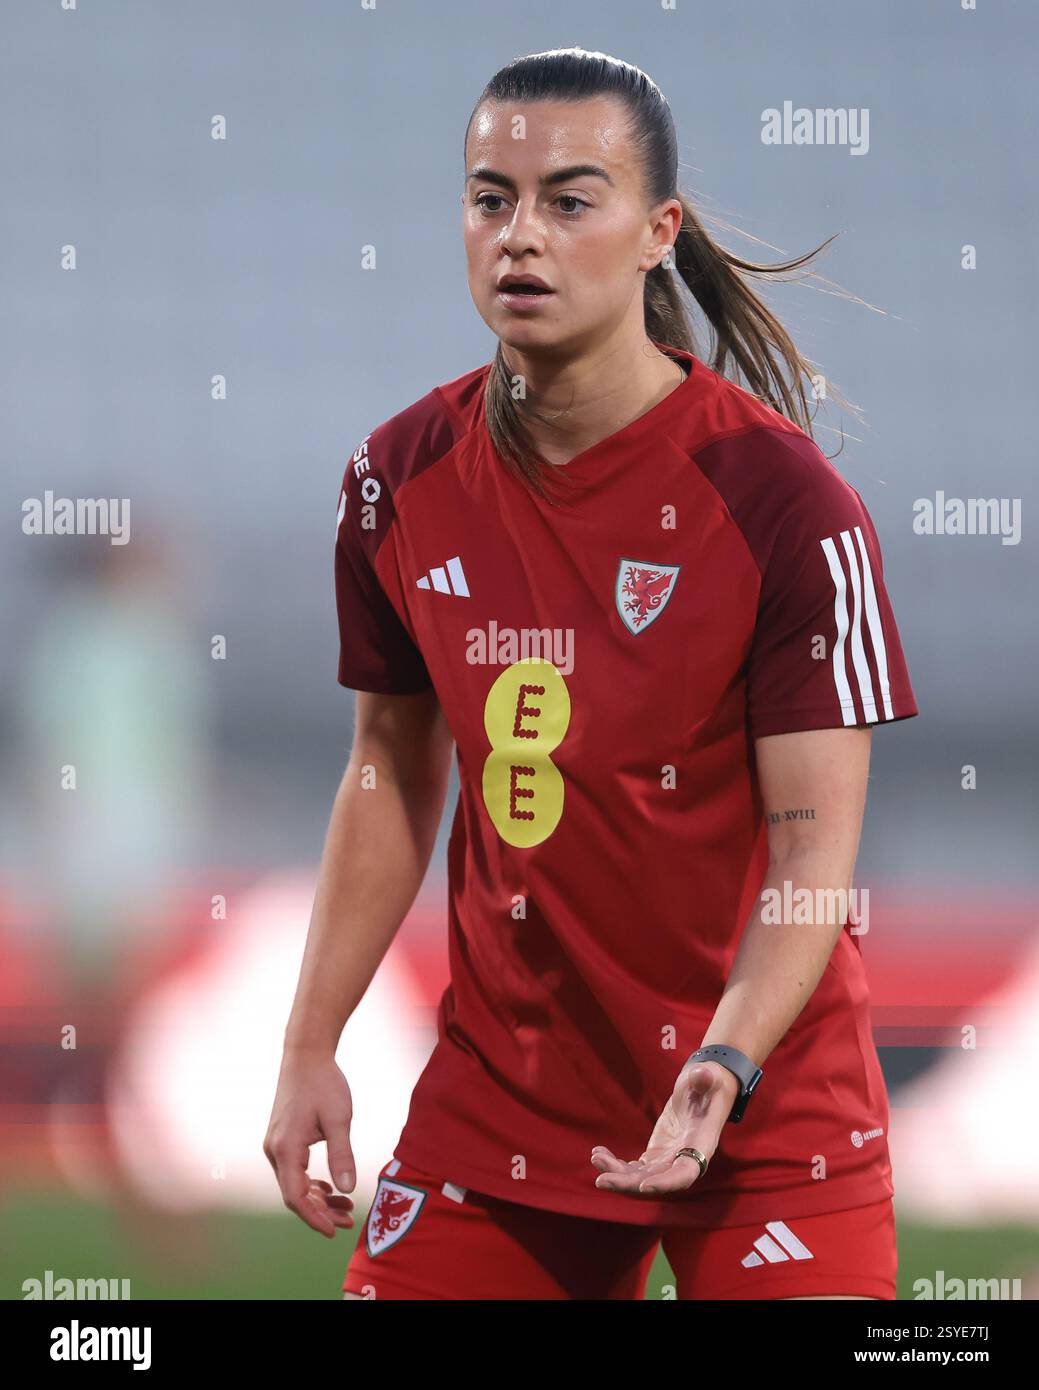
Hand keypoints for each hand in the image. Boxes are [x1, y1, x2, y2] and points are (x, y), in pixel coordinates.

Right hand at [263, 1049, 357, 1237]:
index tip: (334, 1231)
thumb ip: (342, 1154)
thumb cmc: (324, 1083)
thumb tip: (348, 1189)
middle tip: (348, 1221)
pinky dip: (312, 1184)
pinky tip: (331, 1189)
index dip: (314, 1218)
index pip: (295, 1197)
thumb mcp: (339, 1118)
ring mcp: (276, 1145)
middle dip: (321, 1212)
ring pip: (295, 1184)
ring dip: (318, 1199)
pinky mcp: (282, 1140)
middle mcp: (275, 1150)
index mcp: (286, 1148)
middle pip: (294, 1194)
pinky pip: (294, 1172)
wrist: (305, 1055)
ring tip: (346, 1208)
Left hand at [590, 1061, 740, 1196]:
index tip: (643, 1186)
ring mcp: (668, 1160)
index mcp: (701, 1145)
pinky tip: (598, 1153)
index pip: (685, 1172)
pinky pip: (635, 1168)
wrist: (704, 1090)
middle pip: (656, 1182)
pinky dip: (616, 1165)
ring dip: (617, 1174)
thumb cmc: (709, 1083)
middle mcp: (685, 1159)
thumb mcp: (708, 1077)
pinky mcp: (656, 1156)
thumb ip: (704, 1079)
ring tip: (596, 1157)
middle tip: (600, 1180)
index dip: (666, 1183)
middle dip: (628, 1184)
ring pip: (642, 1178)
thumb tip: (701, 1074)